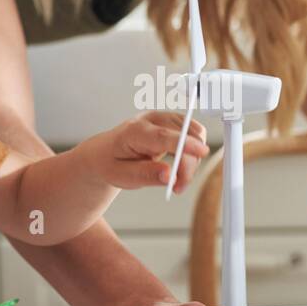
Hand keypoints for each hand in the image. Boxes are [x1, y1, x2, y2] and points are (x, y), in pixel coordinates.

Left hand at [87, 112, 208, 192]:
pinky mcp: (171, 122)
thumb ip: (146, 175)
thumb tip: (169, 176)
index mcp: (134, 131)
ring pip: (193, 133)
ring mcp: (162, 118)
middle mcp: (150, 119)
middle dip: (188, 164)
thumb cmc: (111, 163)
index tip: (202, 152)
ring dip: (191, 159)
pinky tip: (179, 167)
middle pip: (183, 136)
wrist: (104, 153)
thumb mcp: (122, 176)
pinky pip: (192, 134)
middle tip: (178, 188)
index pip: (163, 136)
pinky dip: (192, 152)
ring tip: (177, 180)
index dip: (184, 144)